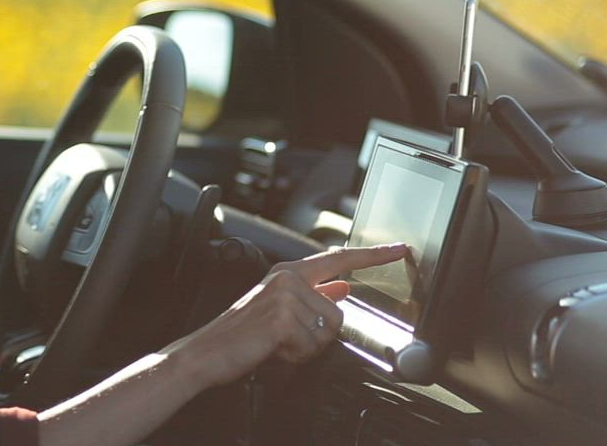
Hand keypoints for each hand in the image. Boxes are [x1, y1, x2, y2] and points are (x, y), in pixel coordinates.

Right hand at [166, 243, 407, 387]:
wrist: (208, 351)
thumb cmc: (241, 333)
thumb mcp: (279, 310)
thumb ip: (313, 295)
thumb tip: (342, 289)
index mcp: (288, 272)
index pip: (339, 259)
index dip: (372, 255)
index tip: (398, 250)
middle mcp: (287, 278)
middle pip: (338, 311)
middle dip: (319, 335)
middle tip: (286, 340)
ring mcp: (285, 296)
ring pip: (327, 331)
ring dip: (306, 347)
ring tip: (277, 344)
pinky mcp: (283, 317)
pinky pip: (312, 345)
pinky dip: (296, 355)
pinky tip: (274, 349)